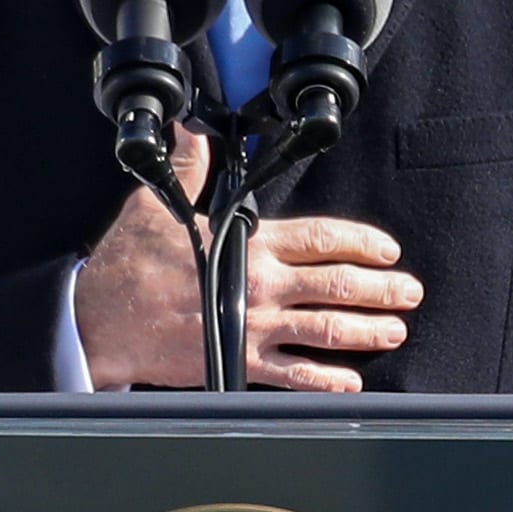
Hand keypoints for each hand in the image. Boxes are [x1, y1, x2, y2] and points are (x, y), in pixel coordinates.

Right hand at [74, 125, 422, 391]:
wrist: (102, 320)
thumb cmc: (129, 264)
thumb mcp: (158, 205)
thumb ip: (188, 168)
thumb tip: (194, 131)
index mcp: (247, 243)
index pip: (322, 239)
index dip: (364, 244)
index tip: (389, 251)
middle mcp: (259, 285)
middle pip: (337, 286)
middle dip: (381, 290)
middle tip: (410, 293)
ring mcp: (252, 327)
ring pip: (325, 331)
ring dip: (366, 331)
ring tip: (394, 331)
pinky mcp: (237, 364)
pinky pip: (293, 375)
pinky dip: (326, 379)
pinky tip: (351, 380)